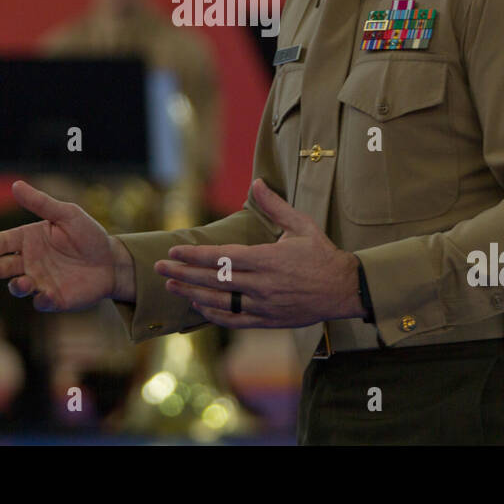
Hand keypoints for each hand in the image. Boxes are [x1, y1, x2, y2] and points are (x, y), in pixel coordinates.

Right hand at [0, 180, 126, 311]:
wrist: (112, 261)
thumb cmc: (88, 235)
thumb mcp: (67, 214)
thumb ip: (41, 203)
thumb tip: (16, 185)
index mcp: (30, 239)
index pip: (5, 241)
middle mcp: (30, 261)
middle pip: (4, 266)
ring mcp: (40, 281)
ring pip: (19, 286)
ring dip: (17, 286)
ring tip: (23, 282)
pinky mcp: (54, 299)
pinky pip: (41, 302)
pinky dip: (40, 300)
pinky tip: (46, 294)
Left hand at [156, 178, 362, 327]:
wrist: (345, 289)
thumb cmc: (322, 255)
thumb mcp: (301, 225)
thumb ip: (275, 206)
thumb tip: (256, 183)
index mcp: (267, 259)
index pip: (222, 257)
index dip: (195, 255)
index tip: (173, 252)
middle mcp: (262, 284)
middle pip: (214, 280)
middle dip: (183, 274)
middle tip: (159, 269)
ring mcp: (264, 305)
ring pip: (220, 302)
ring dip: (192, 294)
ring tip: (171, 287)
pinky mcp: (269, 321)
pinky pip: (235, 320)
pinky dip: (214, 315)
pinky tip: (199, 307)